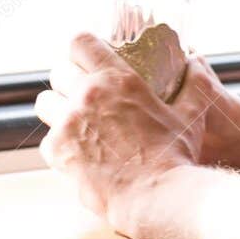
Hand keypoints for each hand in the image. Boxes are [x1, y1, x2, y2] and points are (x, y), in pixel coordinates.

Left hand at [35, 32, 205, 238]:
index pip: (80, 42)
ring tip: (73, 119)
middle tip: (81, 91)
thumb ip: (194, 83)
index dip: (81, 47)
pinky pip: (48, 139)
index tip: (86, 57)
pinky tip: (78, 150)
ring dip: (57, 107)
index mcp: (117, 79)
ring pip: (45, 103)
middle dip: (67, 78)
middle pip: (58, 71)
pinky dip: (60, 143)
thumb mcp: (192, 113)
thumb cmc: (176, 154)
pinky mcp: (58, 152)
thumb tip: (195, 63)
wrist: (156, 196)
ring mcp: (68, 124)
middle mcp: (87, 96)